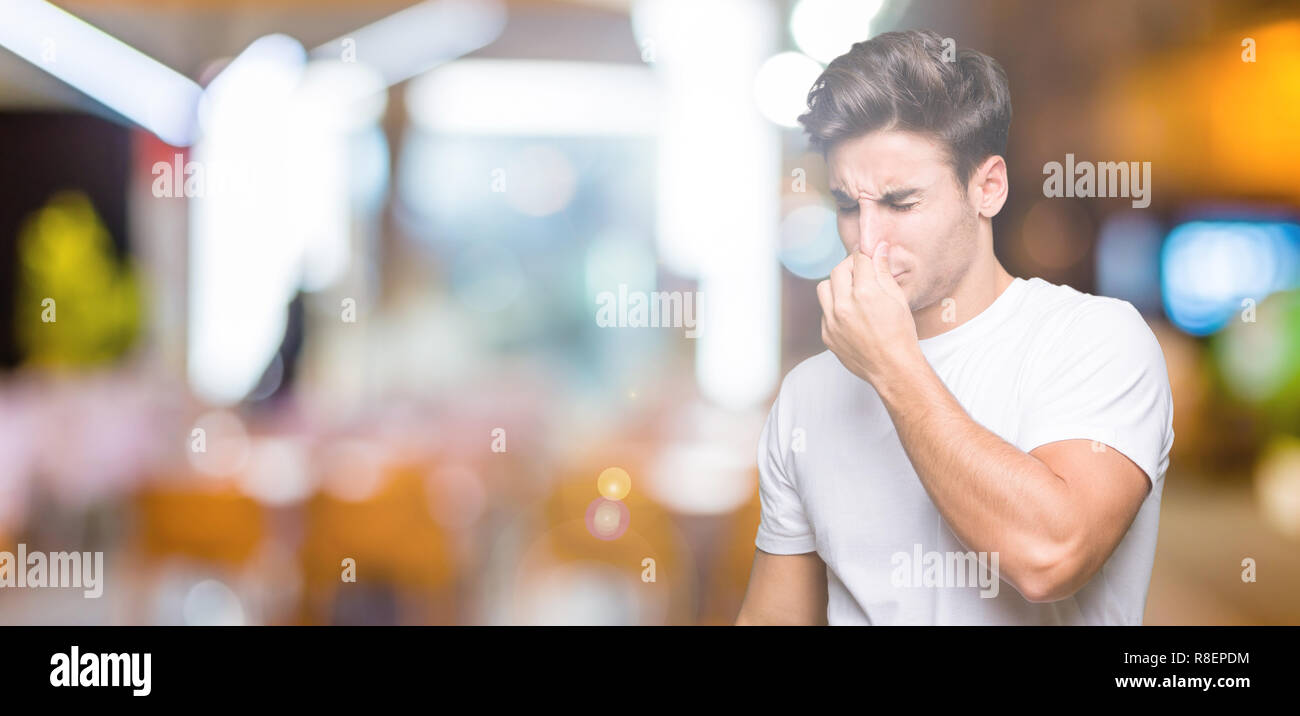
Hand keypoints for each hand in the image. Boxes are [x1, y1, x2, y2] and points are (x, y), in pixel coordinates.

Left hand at [816, 241, 920, 385]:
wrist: (893, 368)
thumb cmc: (901, 334)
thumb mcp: (897, 299)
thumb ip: (883, 271)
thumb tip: (879, 248)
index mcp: (865, 293)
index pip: (858, 260)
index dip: (864, 256)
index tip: (867, 257)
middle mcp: (844, 305)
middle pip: (838, 270)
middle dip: (849, 267)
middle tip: (861, 272)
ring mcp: (832, 321)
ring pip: (823, 288)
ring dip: (836, 285)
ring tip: (851, 292)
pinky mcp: (827, 334)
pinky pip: (824, 311)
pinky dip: (834, 307)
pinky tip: (850, 314)